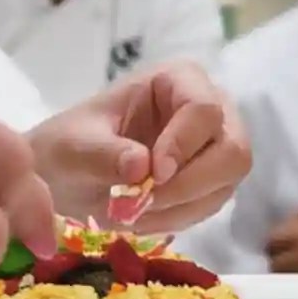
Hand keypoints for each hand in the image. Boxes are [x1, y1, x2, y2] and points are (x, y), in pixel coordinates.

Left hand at [28, 61, 250, 233]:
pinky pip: (213, 204)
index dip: (183, 146)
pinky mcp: (212, 180)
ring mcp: (215, 146)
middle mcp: (209, 108)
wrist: (63, 175)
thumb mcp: (72, 148)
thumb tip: (140, 166)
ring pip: (226, 183)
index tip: (150, 176)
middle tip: (144, 203)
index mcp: (177, 80)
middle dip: (189, 185)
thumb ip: (103, 155)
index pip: (204, 110)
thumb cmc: (69, 147)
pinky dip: (178, 218)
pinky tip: (143, 217)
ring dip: (180, 206)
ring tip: (133, 213)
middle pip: (233, 151)